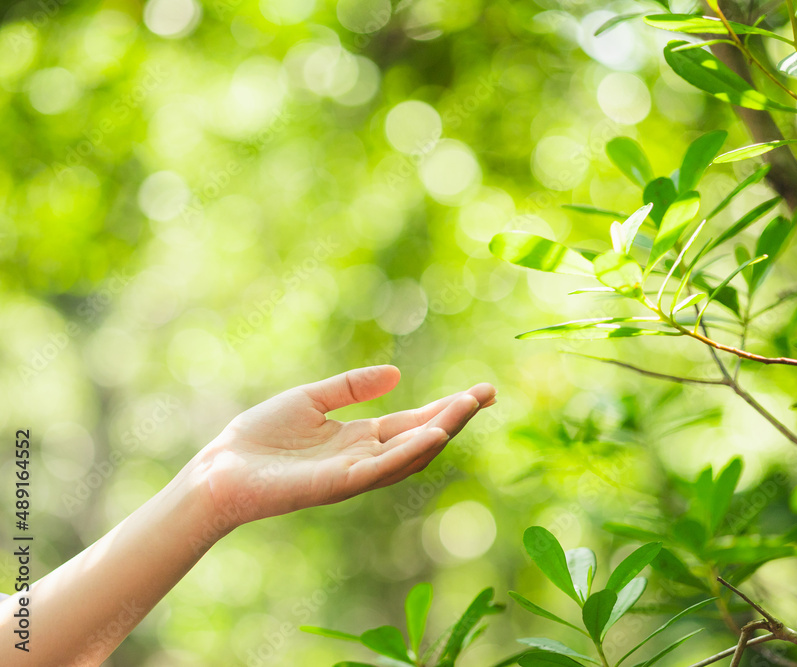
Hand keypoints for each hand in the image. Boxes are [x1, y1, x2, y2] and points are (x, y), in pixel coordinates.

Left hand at [193, 365, 495, 528]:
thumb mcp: (310, 399)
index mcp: (359, 439)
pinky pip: (380, 469)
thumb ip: (351, 387)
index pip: (414, 423)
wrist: (220, 469)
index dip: (445, 407)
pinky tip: (432, 434)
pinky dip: (408, 453)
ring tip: (468, 407)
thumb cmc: (259, 438)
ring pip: (408, 455)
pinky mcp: (336, 485)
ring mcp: (353, 474)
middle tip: (488, 393)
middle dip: (455, 417)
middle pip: (421, 438)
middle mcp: (364, 459)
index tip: (478, 390)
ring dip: (441, 431)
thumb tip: (397, 374)